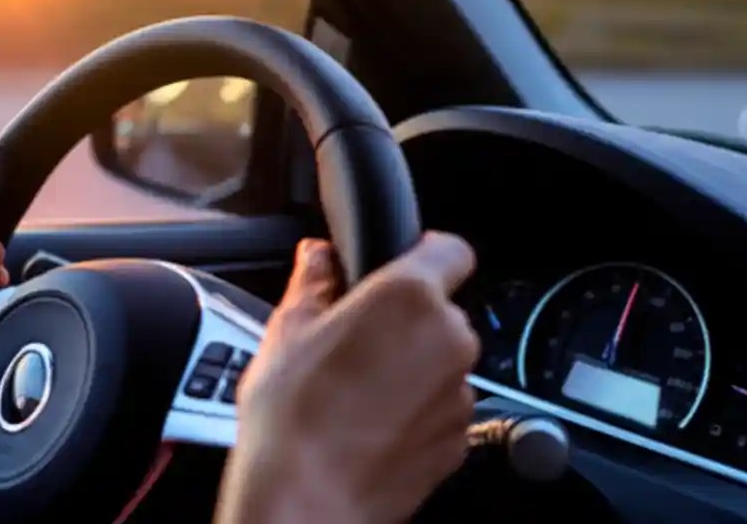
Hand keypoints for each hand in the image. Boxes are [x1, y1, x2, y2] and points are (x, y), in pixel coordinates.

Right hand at [216, 234, 478, 523]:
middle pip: (439, 311)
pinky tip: (367, 423)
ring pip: (440, 362)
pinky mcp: (459, 440)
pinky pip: (439, 407)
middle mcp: (449, 340)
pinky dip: (413, 410)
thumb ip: (313, 281)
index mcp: (409, 297)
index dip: (424, 253)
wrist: (305, 501)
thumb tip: (318, 256)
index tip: (397, 266)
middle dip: (402, 321)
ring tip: (353, 390)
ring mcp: (458, 395)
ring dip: (408, 368)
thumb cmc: (292, 418)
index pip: (450, 249)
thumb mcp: (287, 330)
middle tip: (351, 341)